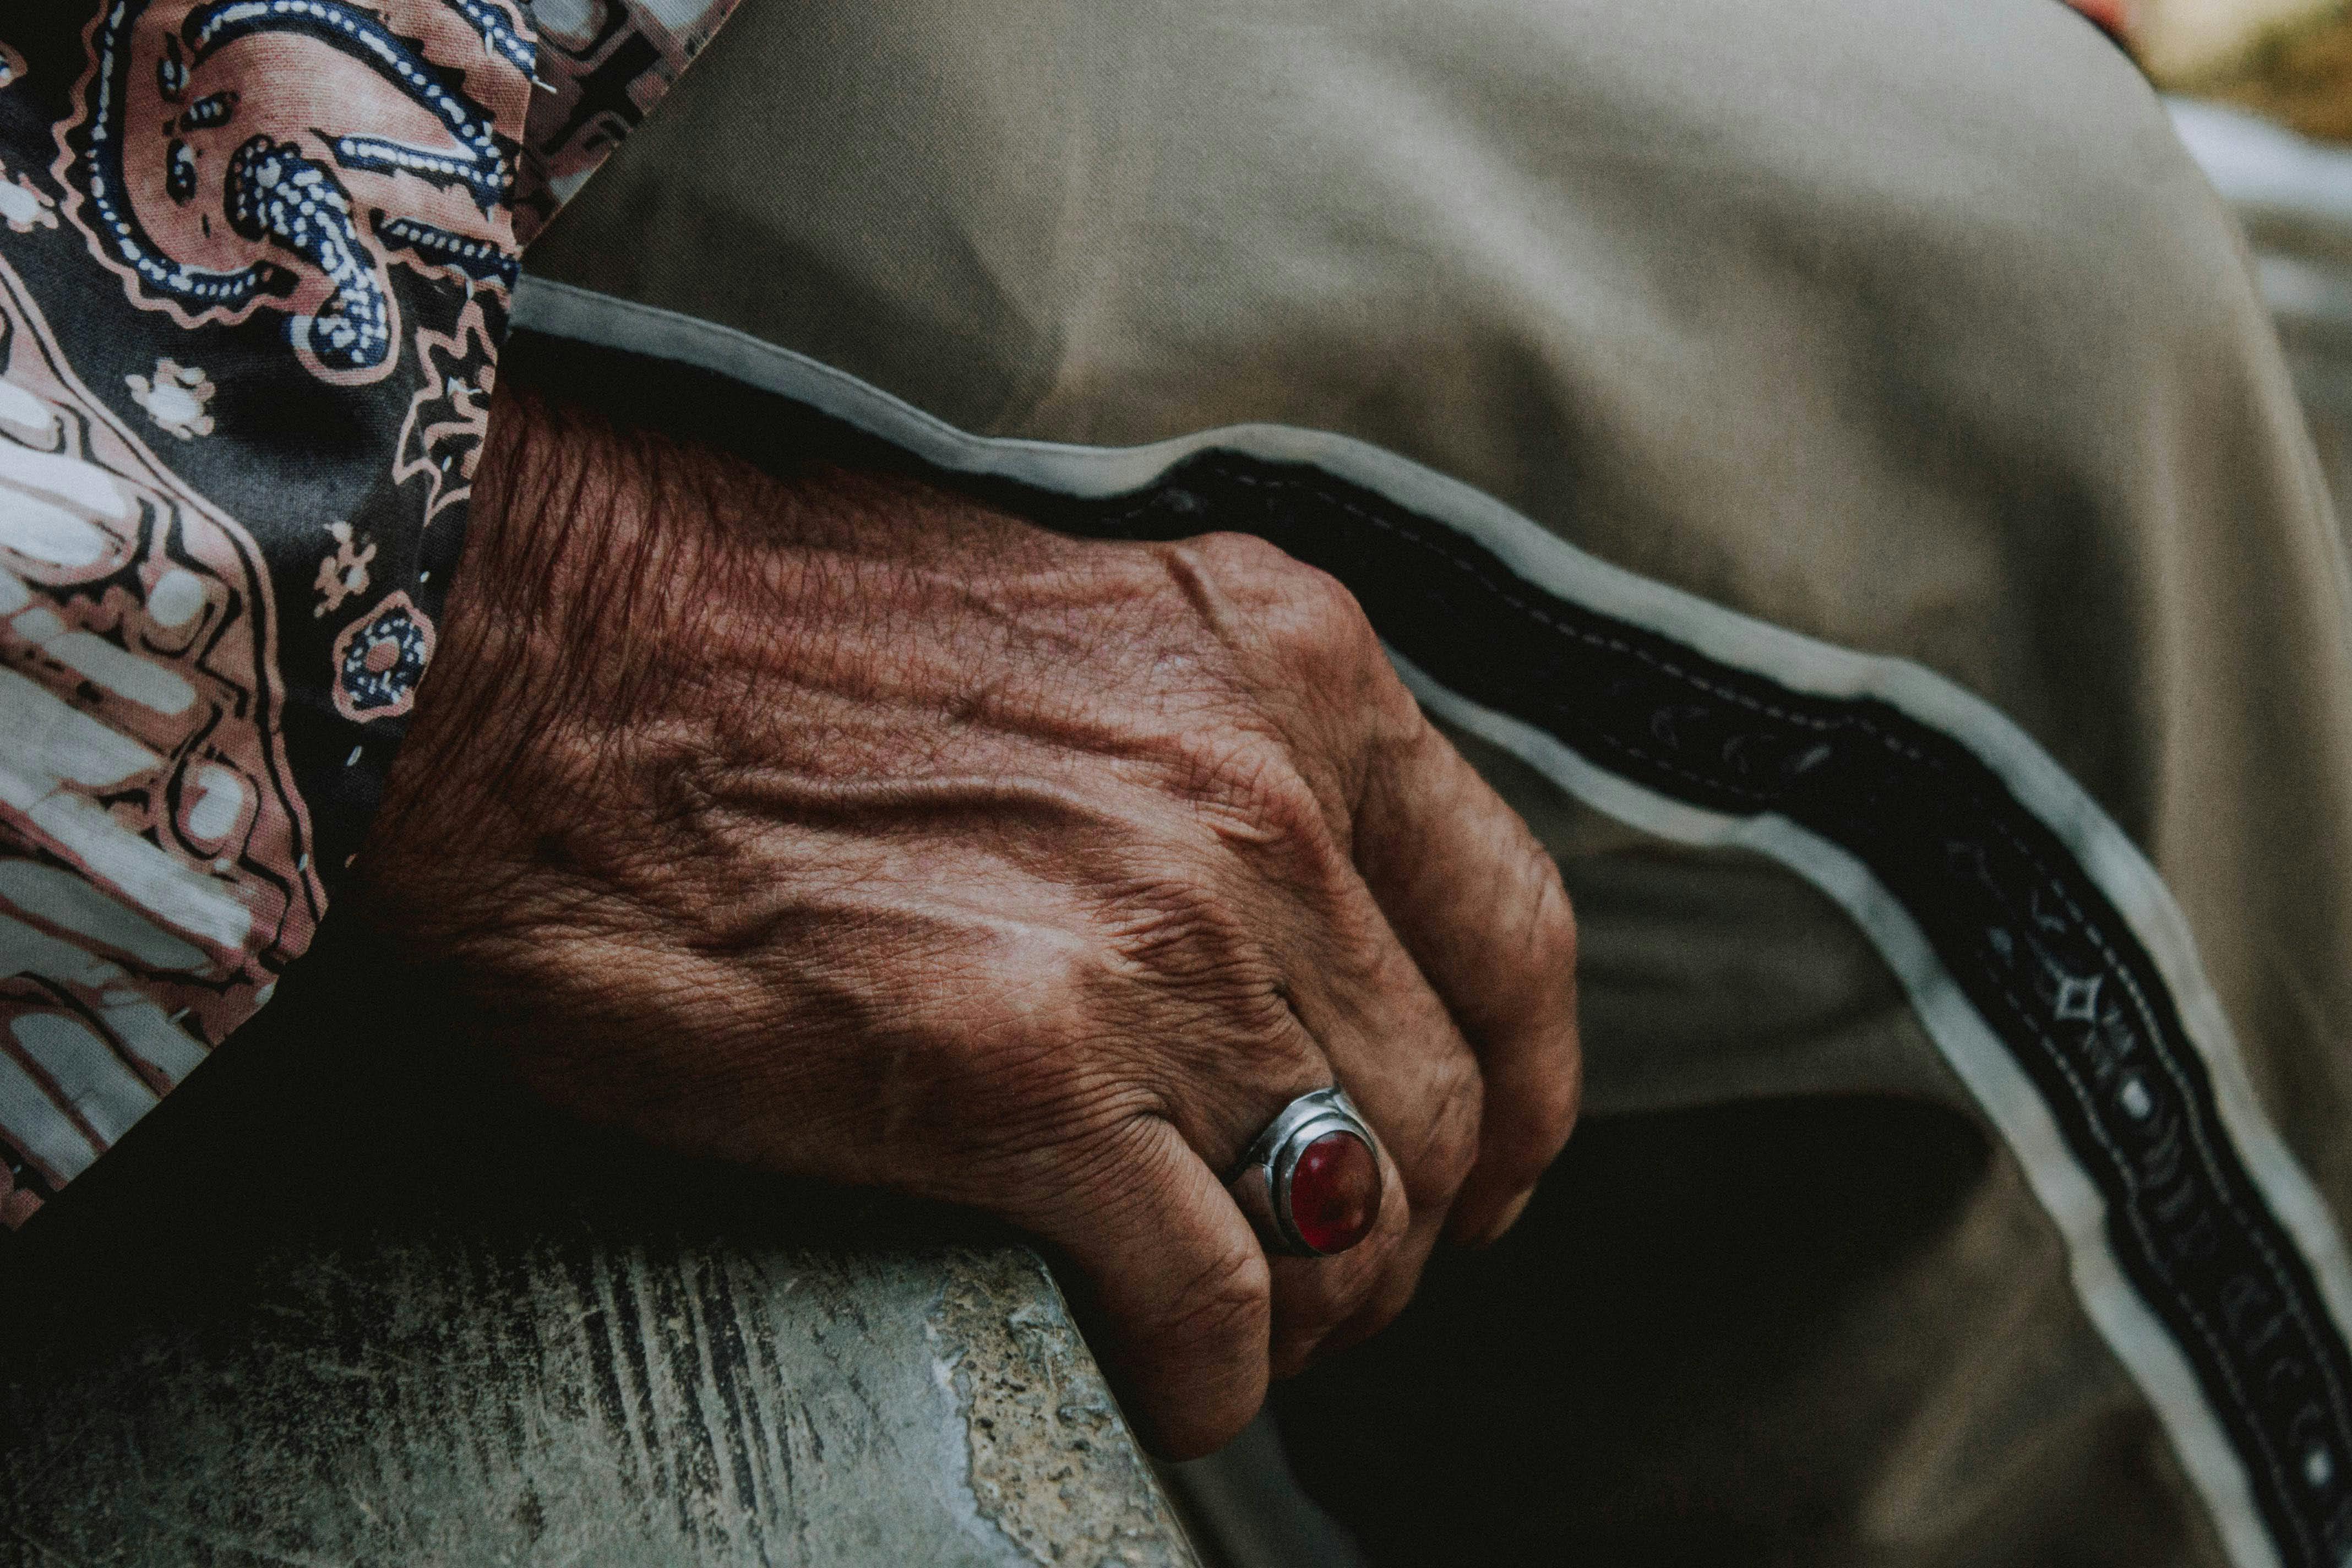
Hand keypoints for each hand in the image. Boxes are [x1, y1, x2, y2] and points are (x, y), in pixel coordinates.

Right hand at [361, 390, 1580, 1457]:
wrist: (526, 648)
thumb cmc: (760, 636)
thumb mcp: (1078, 627)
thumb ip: (1223, 762)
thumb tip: (1302, 943)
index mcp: (1290, 669)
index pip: (1514, 929)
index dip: (1526, 1083)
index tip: (1492, 1168)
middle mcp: (1256, 799)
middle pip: (1441, 1097)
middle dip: (1409, 1226)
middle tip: (1329, 1278)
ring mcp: (1147, 940)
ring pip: (1346, 1213)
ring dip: (1312, 1310)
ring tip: (1243, 1333)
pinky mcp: (1013, 1077)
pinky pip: (1207, 1299)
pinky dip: (1208, 1377)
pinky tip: (1162, 1382)